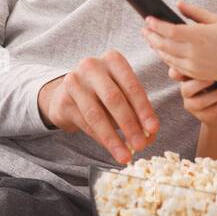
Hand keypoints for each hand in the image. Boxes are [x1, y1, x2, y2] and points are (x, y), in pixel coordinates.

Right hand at [36, 51, 158, 164]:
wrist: (69, 93)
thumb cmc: (104, 93)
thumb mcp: (123, 95)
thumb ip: (137, 111)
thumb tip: (150, 136)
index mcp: (113, 60)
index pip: (132, 86)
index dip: (144, 110)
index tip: (153, 130)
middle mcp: (92, 66)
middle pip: (114, 99)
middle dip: (129, 125)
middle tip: (141, 146)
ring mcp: (74, 82)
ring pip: (96, 114)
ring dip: (113, 138)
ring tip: (125, 156)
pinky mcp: (63, 100)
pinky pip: (85, 123)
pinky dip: (101, 139)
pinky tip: (111, 148)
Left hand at [140, 0, 216, 86]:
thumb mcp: (216, 20)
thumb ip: (195, 12)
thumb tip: (178, 3)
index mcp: (199, 36)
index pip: (170, 30)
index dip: (156, 25)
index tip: (148, 18)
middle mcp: (193, 52)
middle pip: (163, 44)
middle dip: (151, 35)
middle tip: (144, 28)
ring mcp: (192, 65)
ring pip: (166, 55)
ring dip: (155, 46)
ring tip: (149, 37)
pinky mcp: (193, 73)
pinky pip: (173, 65)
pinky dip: (165, 56)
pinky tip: (161, 49)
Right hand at [167, 65, 216, 128]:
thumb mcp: (214, 70)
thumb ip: (212, 61)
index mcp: (186, 77)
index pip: (174, 74)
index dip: (179, 71)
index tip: (197, 64)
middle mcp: (186, 92)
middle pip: (185, 89)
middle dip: (201, 83)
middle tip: (215, 77)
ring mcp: (193, 106)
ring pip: (200, 102)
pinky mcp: (204, 117)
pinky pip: (214, 111)